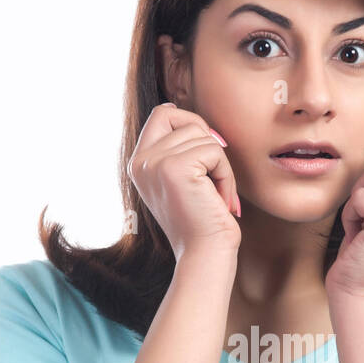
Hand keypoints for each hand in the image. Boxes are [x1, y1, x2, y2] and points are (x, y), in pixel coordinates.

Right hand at [127, 104, 240, 260]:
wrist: (205, 254)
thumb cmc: (202, 221)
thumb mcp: (181, 180)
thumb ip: (176, 148)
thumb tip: (177, 108)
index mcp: (138, 163)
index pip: (162, 113)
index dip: (190, 123)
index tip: (207, 154)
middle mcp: (140, 161)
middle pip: (183, 119)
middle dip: (208, 142)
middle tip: (215, 176)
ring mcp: (154, 163)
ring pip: (203, 136)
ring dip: (220, 166)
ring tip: (215, 195)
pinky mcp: (174, 168)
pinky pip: (214, 151)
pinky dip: (225, 175)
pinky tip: (219, 199)